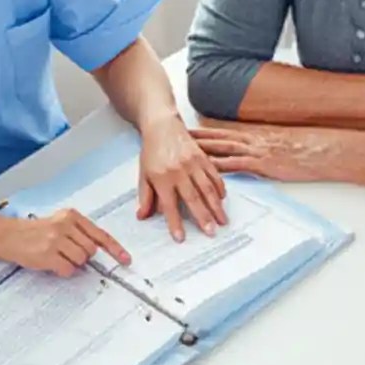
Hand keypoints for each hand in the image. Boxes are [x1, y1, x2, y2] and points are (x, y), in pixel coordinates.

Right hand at [1, 209, 130, 276]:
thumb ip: (80, 232)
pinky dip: (62, 270)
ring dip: (72, 263)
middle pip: (91, 250)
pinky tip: (52, 263)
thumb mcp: (60, 223)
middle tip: (66, 251)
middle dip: (82, 255)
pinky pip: (68, 269)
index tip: (126, 259)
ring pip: (81, 261)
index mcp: (72, 216)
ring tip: (57, 255)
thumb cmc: (37, 231)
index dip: (115, 248)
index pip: (100, 234)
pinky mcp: (48, 254)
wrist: (10, 235)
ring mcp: (56, 239)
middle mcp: (65, 225)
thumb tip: (99, 250)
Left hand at [138, 115, 227, 242]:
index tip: (181, 238)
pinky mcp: (203, 157)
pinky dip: (219, 188)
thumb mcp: (143, 174)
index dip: (175, 223)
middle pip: (193, 198)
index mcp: (161, 178)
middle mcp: (178, 172)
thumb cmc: (151, 152)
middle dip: (203, 217)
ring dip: (216, 206)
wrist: (162, 126)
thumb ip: (145, 196)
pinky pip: (214, 175)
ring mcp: (193, 164)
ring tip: (222, 221)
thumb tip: (142, 216)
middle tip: (211, 233)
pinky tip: (223, 200)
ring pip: (207, 188)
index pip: (169, 205)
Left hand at [190, 119, 328, 182]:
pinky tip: (205, 170)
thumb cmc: (303, 147)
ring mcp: (254, 150)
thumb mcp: (278, 143)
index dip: (201, 132)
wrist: (320, 148)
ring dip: (199, 152)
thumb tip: (249, 152)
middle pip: (214, 138)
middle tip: (171, 139)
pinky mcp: (261, 162)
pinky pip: (235, 165)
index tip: (183, 132)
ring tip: (179, 154)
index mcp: (253, 135)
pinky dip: (219, 168)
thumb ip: (261, 146)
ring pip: (220, 149)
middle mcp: (250, 140)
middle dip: (192, 140)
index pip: (221, 132)